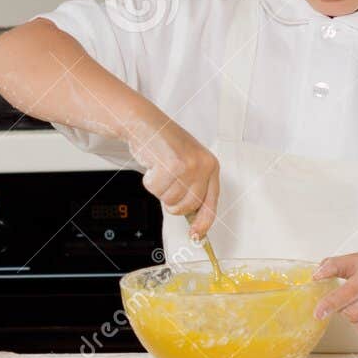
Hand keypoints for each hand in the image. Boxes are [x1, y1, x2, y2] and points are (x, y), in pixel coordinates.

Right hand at [126, 115, 219, 239]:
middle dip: (172, 203)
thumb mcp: (188, 163)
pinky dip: (149, 182)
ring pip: (170, 200)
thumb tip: (194, 220)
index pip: (211, 203)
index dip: (203, 222)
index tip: (196, 235)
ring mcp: (188, 165)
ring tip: (159, 170)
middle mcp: (204, 166)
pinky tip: (152, 166)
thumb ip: (193, 188)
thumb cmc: (164, 144)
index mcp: (211, 166)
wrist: (146, 123)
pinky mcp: (172, 165)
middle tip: (166, 187)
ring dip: (159, 189)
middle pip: (188, 206)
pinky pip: (156, 190)